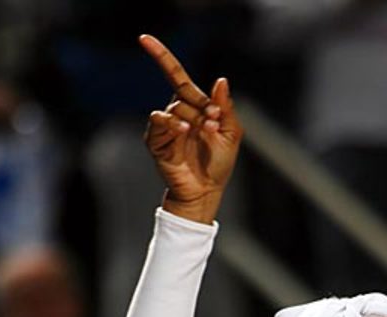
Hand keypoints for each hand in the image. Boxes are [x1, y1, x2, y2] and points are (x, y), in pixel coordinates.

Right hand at [140, 34, 242, 222]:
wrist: (206, 191)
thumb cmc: (218, 165)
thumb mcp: (231, 133)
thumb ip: (226, 107)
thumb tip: (220, 80)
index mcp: (194, 106)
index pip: (175, 75)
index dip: (167, 62)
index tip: (159, 54)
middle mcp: (177, 112)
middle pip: (183, 93)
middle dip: (202, 106)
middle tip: (214, 123)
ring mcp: (165, 126)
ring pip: (175, 107)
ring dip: (193, 118)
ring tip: (204, 133)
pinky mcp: (155, 141)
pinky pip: (158, 121)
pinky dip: (172, 123)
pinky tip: (184, 131)